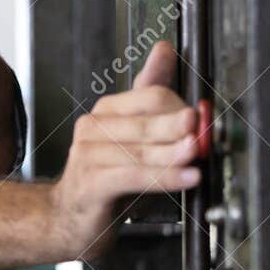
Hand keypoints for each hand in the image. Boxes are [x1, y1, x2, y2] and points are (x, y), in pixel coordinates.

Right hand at [49, 42, 201, 259]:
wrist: (68, 220)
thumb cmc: (108, 180)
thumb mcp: (133, 138)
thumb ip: (150, 97)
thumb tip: (164, 48)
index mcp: (106, 111)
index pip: (147, 96)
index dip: (177, 106)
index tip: (201, 117)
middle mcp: (93, 127)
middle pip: (145, 120)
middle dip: (177, 126)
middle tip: (201, 129)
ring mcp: (88, 155)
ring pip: (141, 150)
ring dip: (174, 153)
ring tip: (197, 154)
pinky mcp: (91, 183)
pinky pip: (134, 177)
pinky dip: (165, 177)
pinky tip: (187, 178)